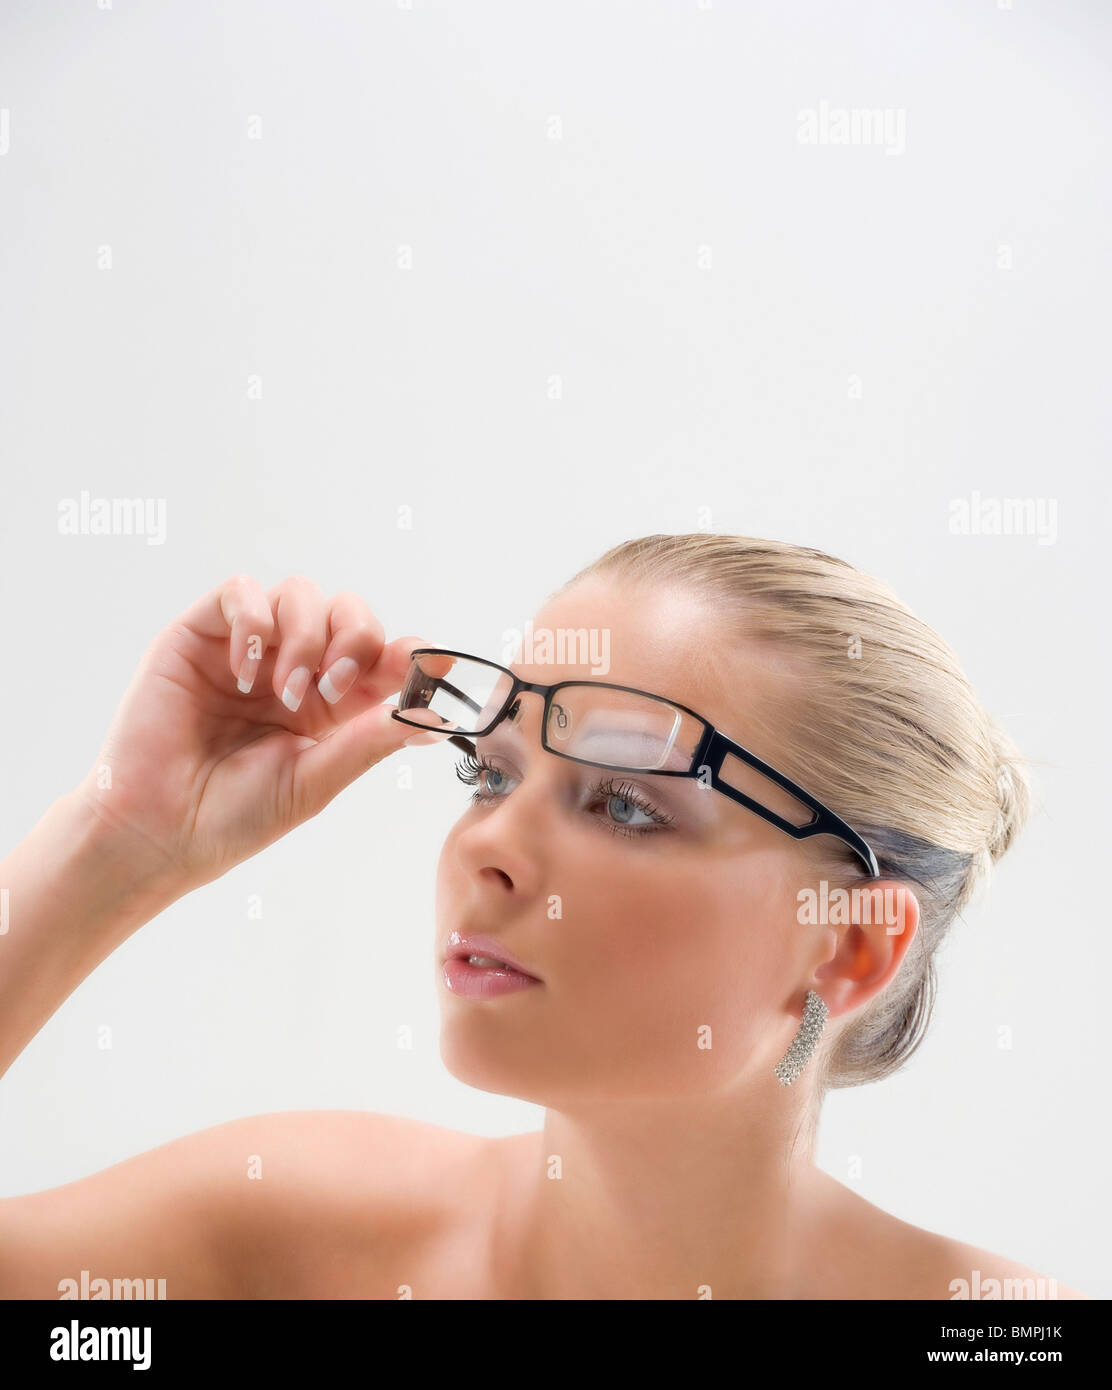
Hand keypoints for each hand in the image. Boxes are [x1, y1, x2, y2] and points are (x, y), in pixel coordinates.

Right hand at [72, 574, 433, 897]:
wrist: (158, 832)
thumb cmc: (234, 815)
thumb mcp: (316, 780)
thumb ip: (370, 742)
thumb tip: (436, 717)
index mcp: (332, 704)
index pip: (382, 655)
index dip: (406, 655)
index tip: (418, 671)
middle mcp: (295, 668)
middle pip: (349, 612)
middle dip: (355, 639)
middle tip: (333, 689)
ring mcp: (249, 648)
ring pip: (300, 594)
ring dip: (306, 636)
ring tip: (285, 692)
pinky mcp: (200, 635)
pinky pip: (240, 591)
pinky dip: (253, 622)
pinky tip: (245, 676)